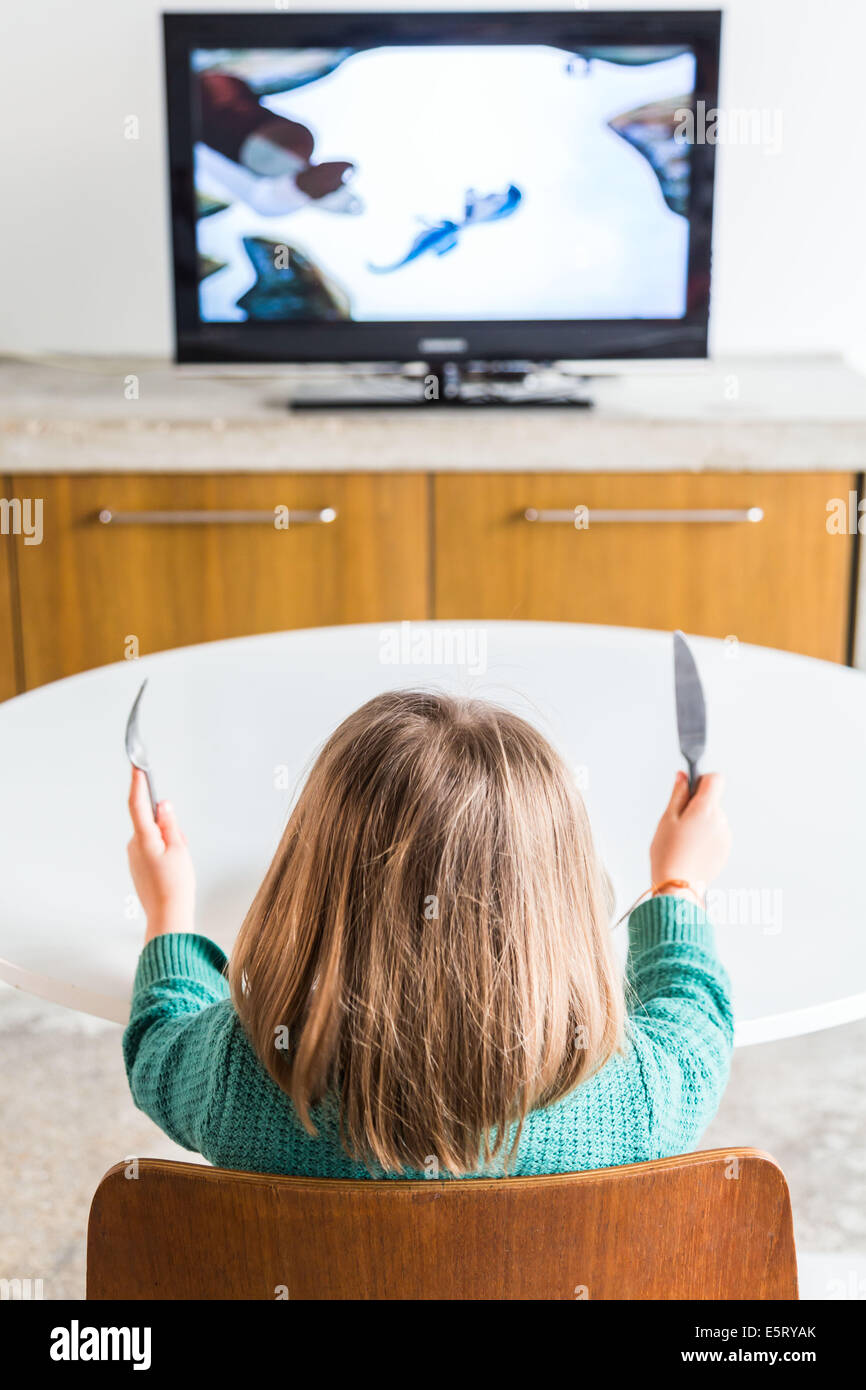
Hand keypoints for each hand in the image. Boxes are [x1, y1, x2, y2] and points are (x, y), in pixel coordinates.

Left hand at [127, 766, 194, 941]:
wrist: (168, 915)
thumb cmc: (175, 885)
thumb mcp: (179, 848)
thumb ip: (170, 823)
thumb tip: (162, 805)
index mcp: (143, 839)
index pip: (137, 803)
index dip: (138, 783)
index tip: (137, 767)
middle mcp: (134, 846)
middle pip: (151, 822)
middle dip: (168, 826)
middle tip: (182, 844)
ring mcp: (135, 858)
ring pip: (154, 837)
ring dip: (169, 841)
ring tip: (180, 862)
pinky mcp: (139, 867)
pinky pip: (152, 850)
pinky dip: (164, 852)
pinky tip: (174, 868)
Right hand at [650, 771, 730, 899]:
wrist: (678, 885)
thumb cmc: (668, 854)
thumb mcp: (667, 819)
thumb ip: (678, 794)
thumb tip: (683, 776)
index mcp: (706, 810)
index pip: (715, 780)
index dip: (701, 781)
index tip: (689, 790)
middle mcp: (721, 821)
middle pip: (713, 801)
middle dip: (697, 806)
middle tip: (679, 823)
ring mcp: (725, 837)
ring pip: (714, 819)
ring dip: (701, 823)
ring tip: (684, 841)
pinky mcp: (725, 851)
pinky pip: (716, 835)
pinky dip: (706, 838)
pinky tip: (691, 850)